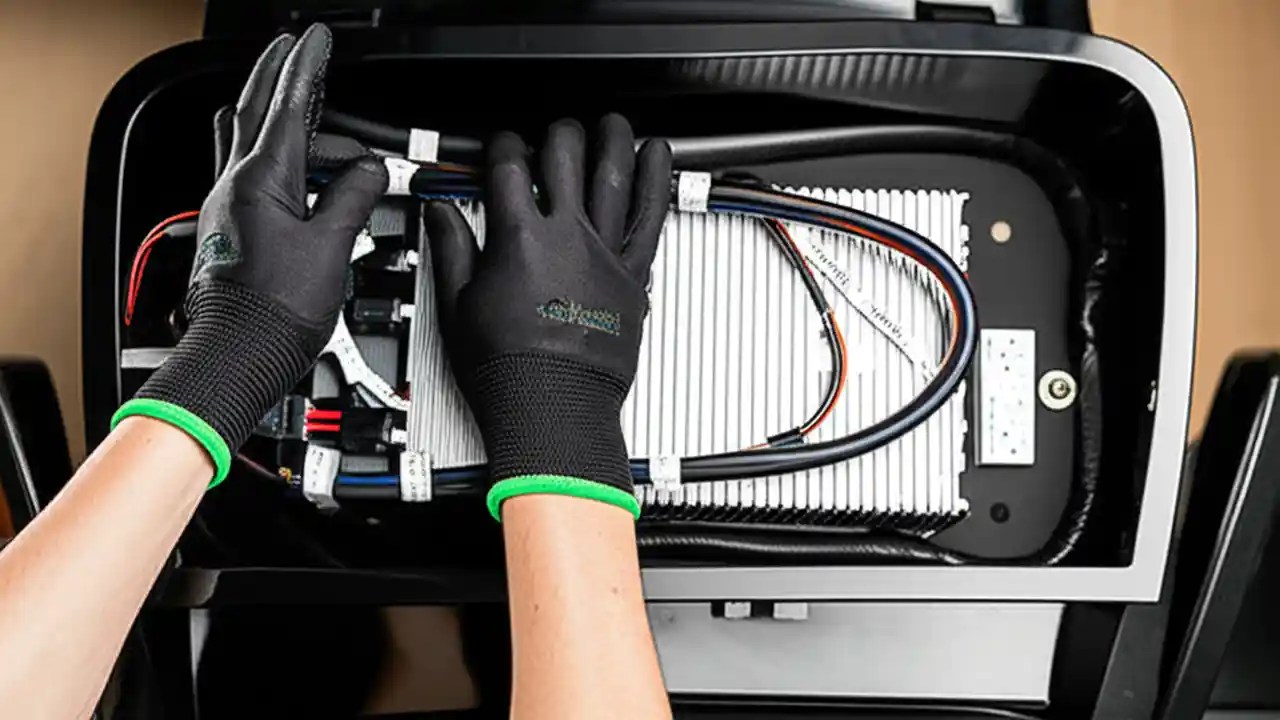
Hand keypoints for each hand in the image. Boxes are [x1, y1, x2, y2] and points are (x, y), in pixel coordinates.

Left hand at [113, 24, 386, 485]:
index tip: (315, 39)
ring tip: (298, 103)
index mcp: (261, 182)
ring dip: (271, 114)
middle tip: (298, 50)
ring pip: (246, 140)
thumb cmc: (276, 313)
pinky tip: (283, 160)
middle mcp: (234, 186)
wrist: (238, 354)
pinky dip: (270, 153)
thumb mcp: (331, 249)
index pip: (287, 107)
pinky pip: (246, 171)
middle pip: (254, 111)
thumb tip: (370, 172)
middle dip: (279, 75)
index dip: (306, 68)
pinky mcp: (228, 227)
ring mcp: (226, 206)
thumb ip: (351, 199)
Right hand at [424, 115, 671, 519]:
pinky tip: (657, 158)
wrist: (552, 408)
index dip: (502, 147)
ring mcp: (603, 254)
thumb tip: (442, 215)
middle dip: (557, 135)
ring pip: (613, 177)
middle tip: (556, 131)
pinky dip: (656, 182)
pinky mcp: (632, 276)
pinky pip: (650, 218)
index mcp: (518, 241)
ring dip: (612, 141)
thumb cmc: (507, 370)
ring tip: (612, 122)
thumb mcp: (458, 307)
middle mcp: (566, 238)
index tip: (502, 146)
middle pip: (565, 160)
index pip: (509, 170)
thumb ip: (452, 250)